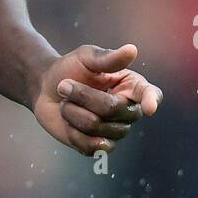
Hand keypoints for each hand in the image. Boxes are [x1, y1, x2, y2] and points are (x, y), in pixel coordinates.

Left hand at [32, 43, 162, 155]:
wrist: (46, 88)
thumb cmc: (70, 68)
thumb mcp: (86, 57)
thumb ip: (108, 58)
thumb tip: (132, 50)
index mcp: (131, 85)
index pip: (151, 94)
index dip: (151, 101)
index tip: (149, 107)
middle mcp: (128, 111)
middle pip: (113, 110)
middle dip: (83, 96)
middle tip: (64, 85)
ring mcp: (115, 131)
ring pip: (97, 127)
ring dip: (72, 112)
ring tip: (67, 102)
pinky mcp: (99, 147)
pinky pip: (89, 146)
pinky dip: (72, 131)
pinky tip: (69, 122)